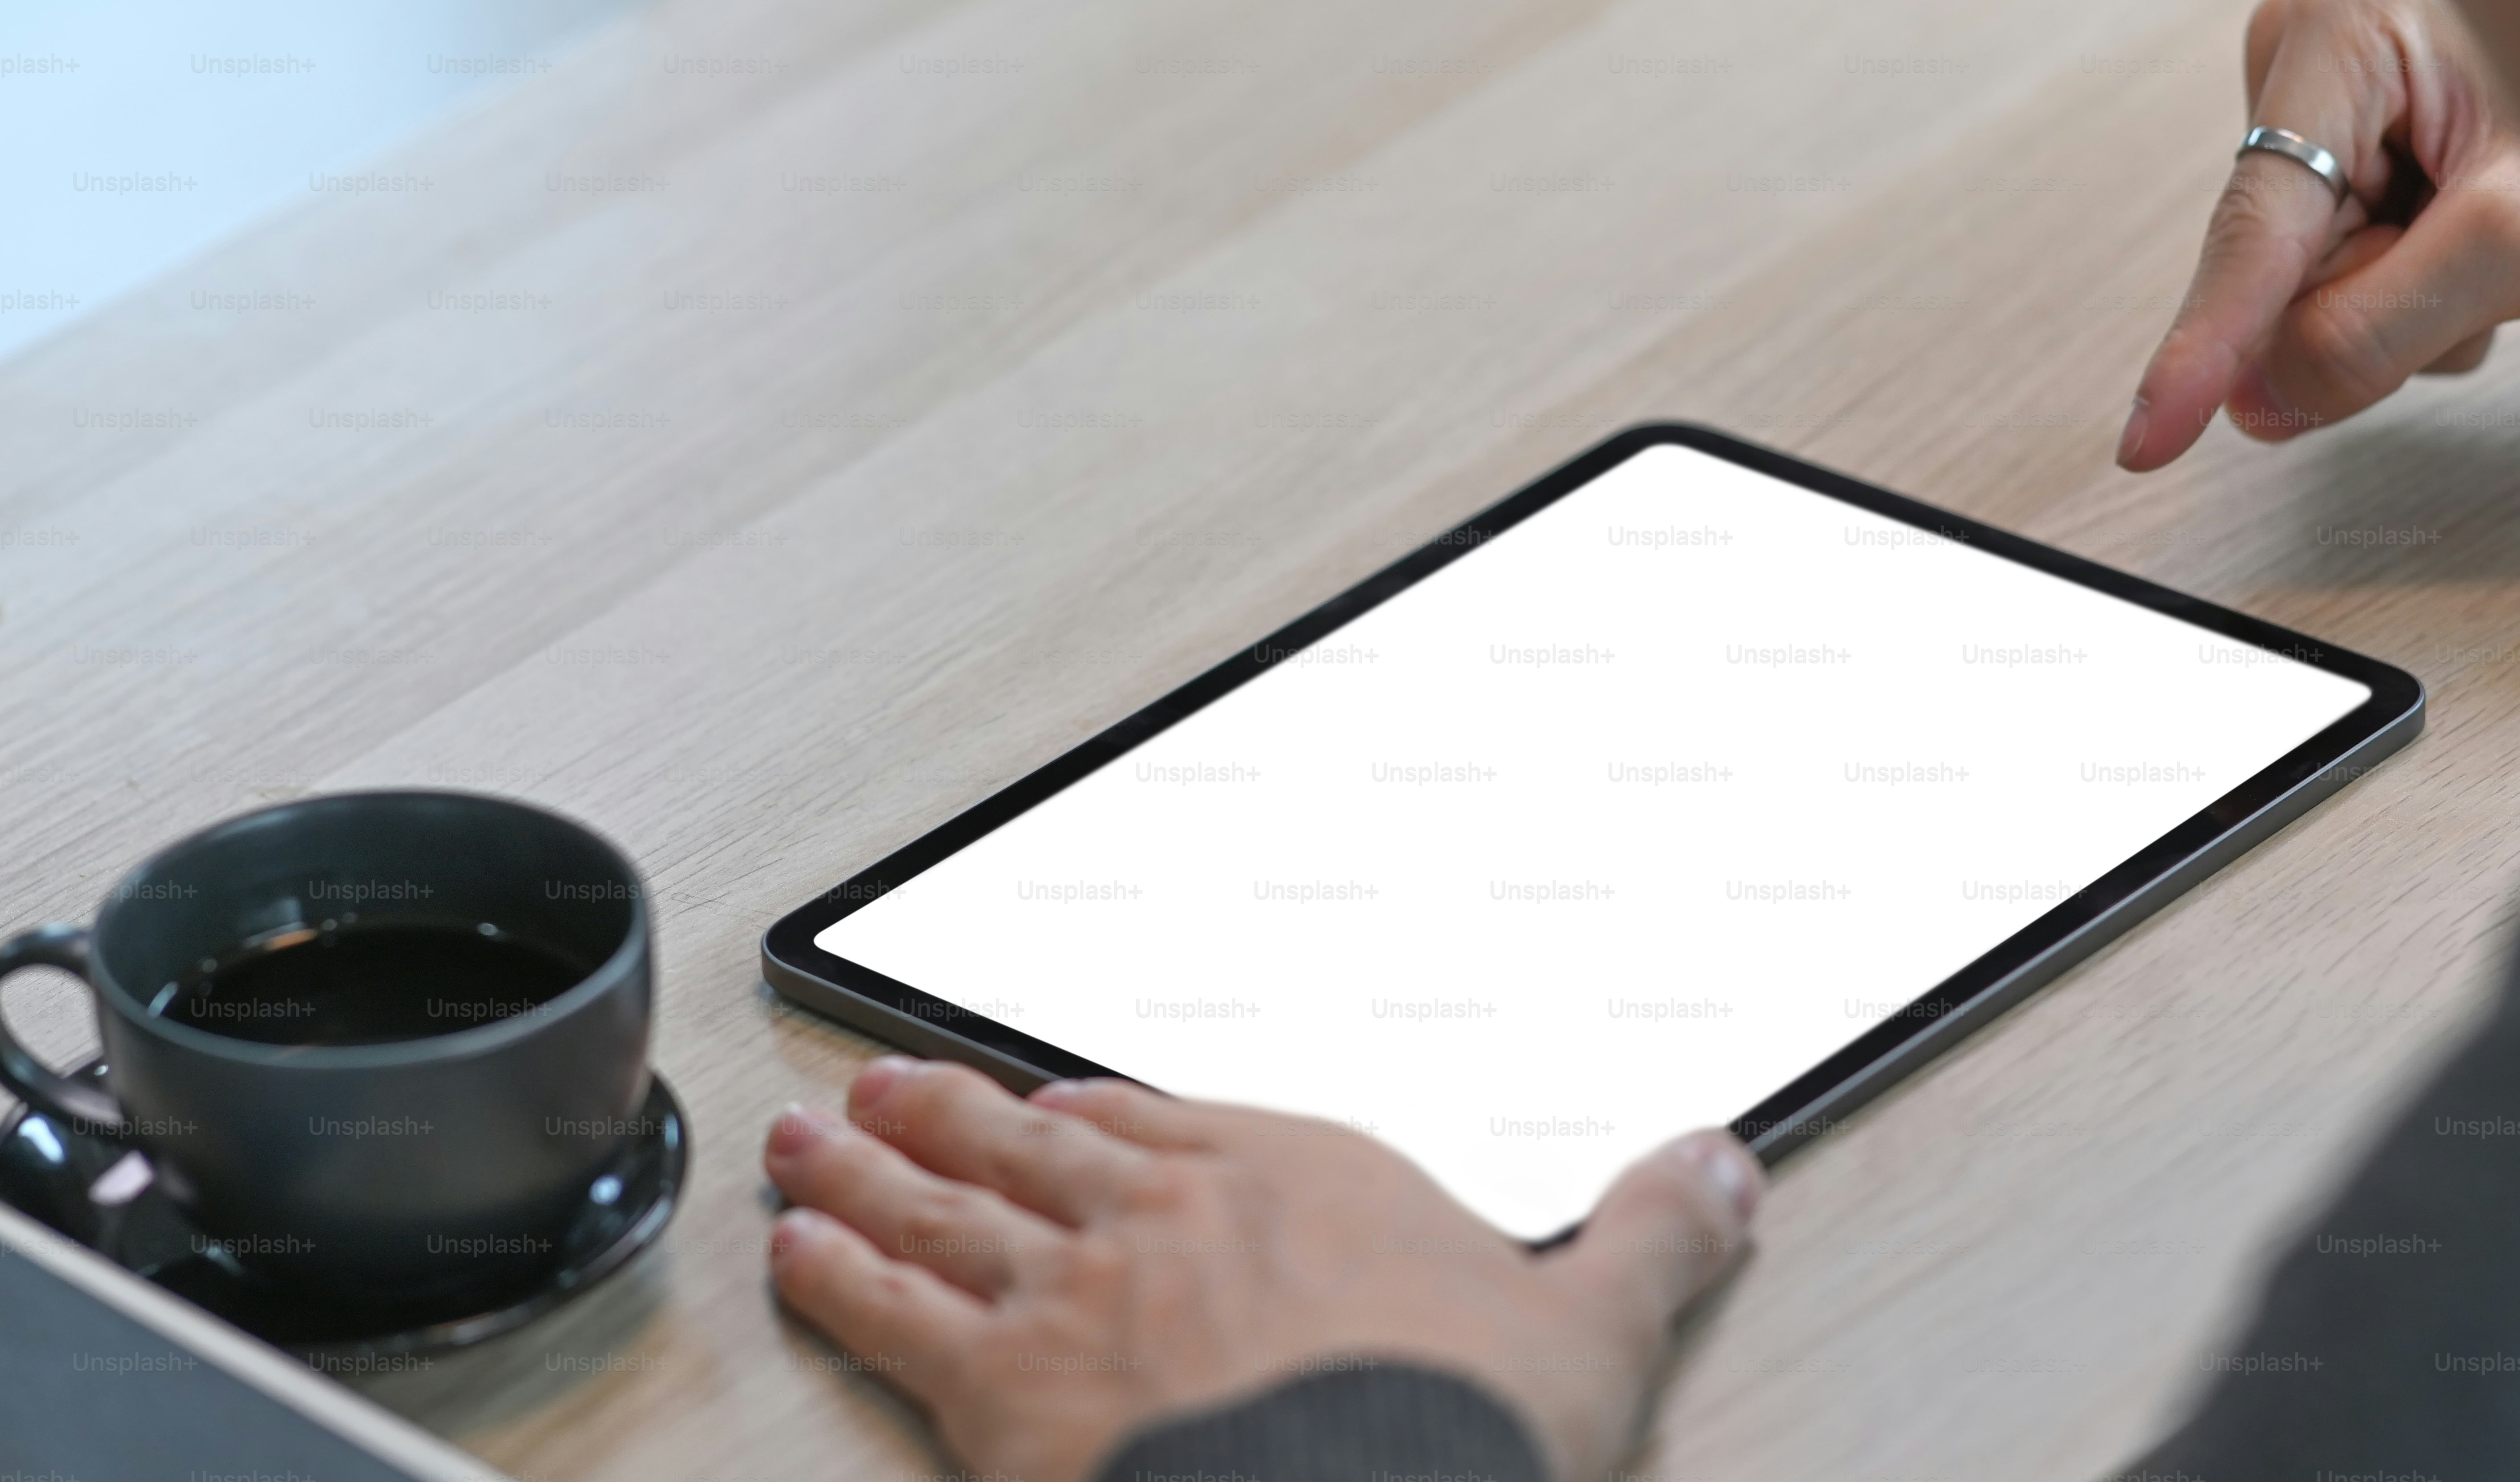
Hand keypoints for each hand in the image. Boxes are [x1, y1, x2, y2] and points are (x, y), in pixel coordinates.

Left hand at [764, 1058, 1761, 1481]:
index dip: (1098, 1113)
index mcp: (1296, 1185)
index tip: (1051, 1097)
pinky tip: (795, 1257)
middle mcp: (1170, 1217)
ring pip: (945, 1207)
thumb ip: (1656, 1234)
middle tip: (873, 1085)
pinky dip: (836, 1279)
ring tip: (803, 1142)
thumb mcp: (1597, 1326)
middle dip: (945, 1113)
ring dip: (865, 1170)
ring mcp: (1075, 1294)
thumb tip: (1724, 1165)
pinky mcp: (999, 1390)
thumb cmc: (1456, 1433)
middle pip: (1033, 1145)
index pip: (1170, 1123)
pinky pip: (895, 1314)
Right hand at [2117, 0, 2519, 470]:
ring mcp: (2334, 90)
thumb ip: (2384, 327)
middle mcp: (2321, 42)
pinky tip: (2477, 230)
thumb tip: (2263, 400)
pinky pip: (2342, 265)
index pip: (2257, 229)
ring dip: (2406, 293)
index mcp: (2347, 23)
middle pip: (2282, 263)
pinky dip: (2416, 277)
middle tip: (2482, 253)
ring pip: (2313, 277)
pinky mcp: (2354, 138)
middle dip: (2373, 295)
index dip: (2205, 347)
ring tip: (2495, 229)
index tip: (2151, 437)